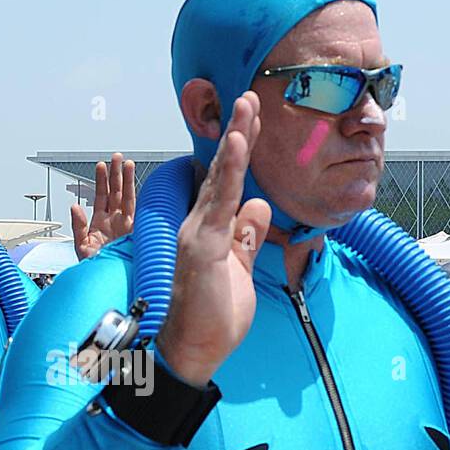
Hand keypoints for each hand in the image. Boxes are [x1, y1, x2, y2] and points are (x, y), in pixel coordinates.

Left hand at [71, 153, 135, 259]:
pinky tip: (136, 183)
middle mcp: (114, 221)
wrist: (109, 281)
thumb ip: (78, 226)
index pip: (101, 197)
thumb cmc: (95, 268)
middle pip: (115, 192)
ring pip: (127, 197)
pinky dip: (137, 196)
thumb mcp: (82, 247)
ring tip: (127, 163)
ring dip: (127, 180)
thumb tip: (74, 206)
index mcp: (100, 223)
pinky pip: (137, 210)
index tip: (101, 165)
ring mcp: (126, 225)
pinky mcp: (136, 231)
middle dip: (116, 174)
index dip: (101, 181)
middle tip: (116, 157)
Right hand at [155, 92, 270, 386]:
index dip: (240, 153)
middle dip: (238, 132)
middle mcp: (199, 225)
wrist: (189, 352)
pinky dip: (229, 169)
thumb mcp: (240, 271)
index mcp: (210, 232)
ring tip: (248, 103)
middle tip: (251, 97)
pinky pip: (220, 200)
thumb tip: (260, 206)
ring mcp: (199, 233)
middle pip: (222, 171)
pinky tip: (238, 141)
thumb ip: (247, 239)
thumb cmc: (211, 319)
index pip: (227, 185)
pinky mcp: (203, 245)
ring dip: (236, 138)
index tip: (253, 122)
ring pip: (219, 177)